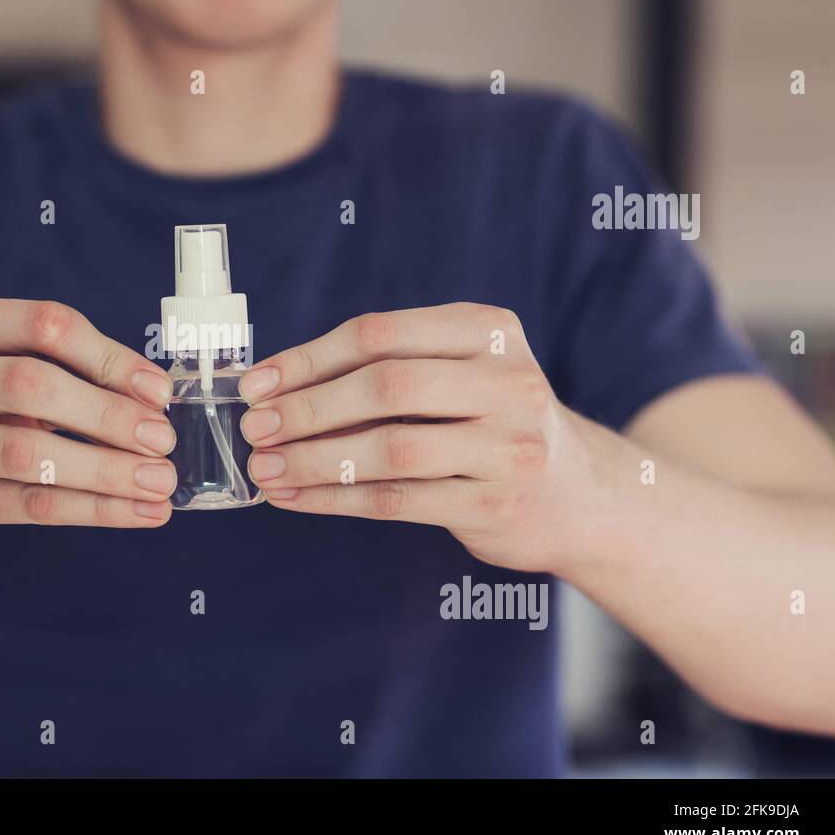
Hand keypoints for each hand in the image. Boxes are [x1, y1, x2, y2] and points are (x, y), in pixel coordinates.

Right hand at [0, 298, 177, 550]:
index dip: (109, 356)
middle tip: (163, 440)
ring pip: (31, 454)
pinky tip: (137, 513)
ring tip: (161, 483)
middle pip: (35, 386)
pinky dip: (93, 509)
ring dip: (108, 470)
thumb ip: (55, 366)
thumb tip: (151, 396)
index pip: (44, 325)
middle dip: (110, 414)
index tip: (157, 390)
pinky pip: (30, 504)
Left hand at [238, 303, 616, 572]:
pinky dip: (335, 499)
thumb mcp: (459, 372)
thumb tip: (276, 388)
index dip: (308, 359)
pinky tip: (295, 498)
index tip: (256, 383)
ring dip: (313, 459)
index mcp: (488, 330)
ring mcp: (509, 446)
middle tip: (254, 427)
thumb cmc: (489, 422)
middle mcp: (508, 381)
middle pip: (385, 386)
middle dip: (307, 408)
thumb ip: (387, 367)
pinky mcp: (496, 504)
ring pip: (389, 449)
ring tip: (265, 467)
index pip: (380, 334)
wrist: (580, 495)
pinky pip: (397, 500)